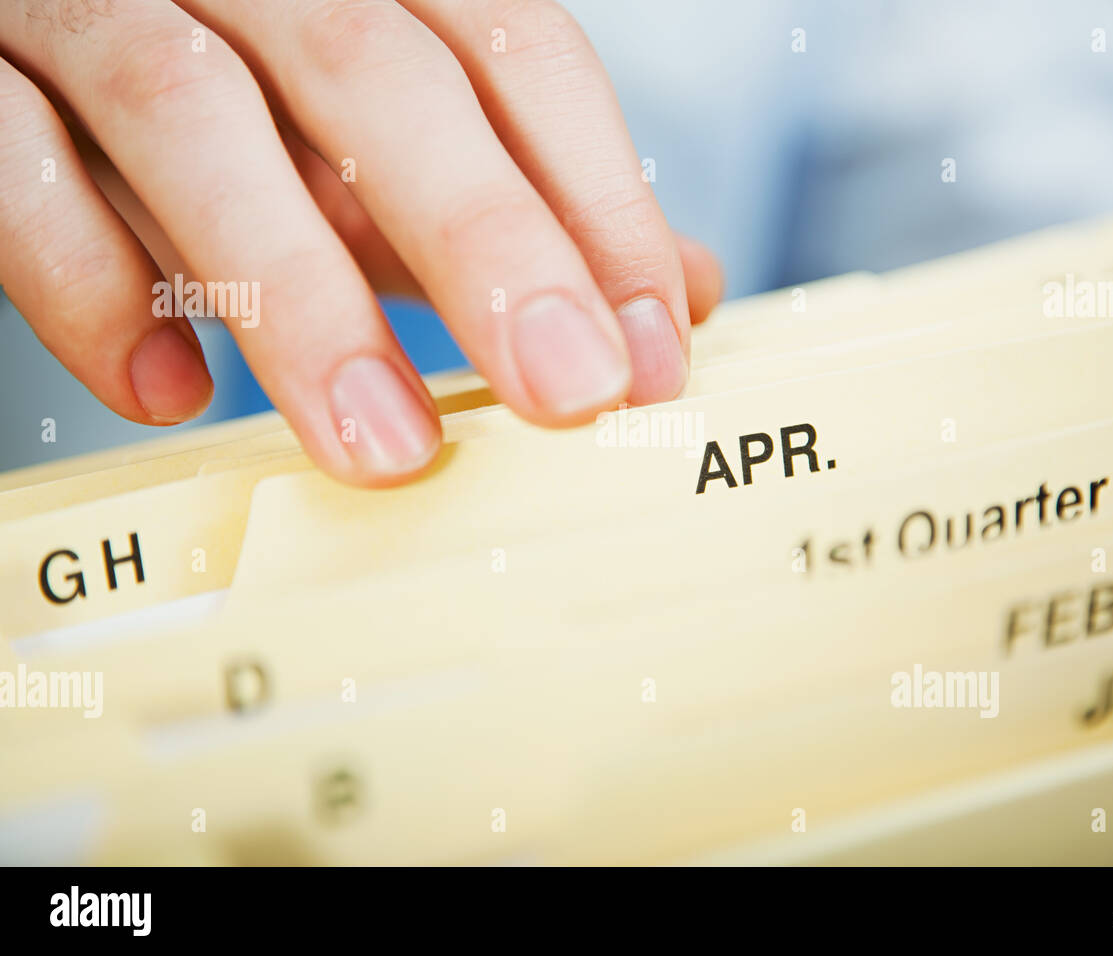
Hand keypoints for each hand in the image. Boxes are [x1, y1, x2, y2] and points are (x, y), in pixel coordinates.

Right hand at [0, 0, 723, 485]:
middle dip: (488, 239)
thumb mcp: (374, 126)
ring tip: (388, 448)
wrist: (24, 17)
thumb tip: (675, 292)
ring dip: (300, 295)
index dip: (599, 197)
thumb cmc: (234, 86)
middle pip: (378, 75)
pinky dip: (88, 281)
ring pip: (189, 113)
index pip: (512, 51)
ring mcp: (84, 0)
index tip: (657, 345)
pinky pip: (10, 162)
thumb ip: (511, 193)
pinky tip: (166, 392)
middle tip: (571, 393)